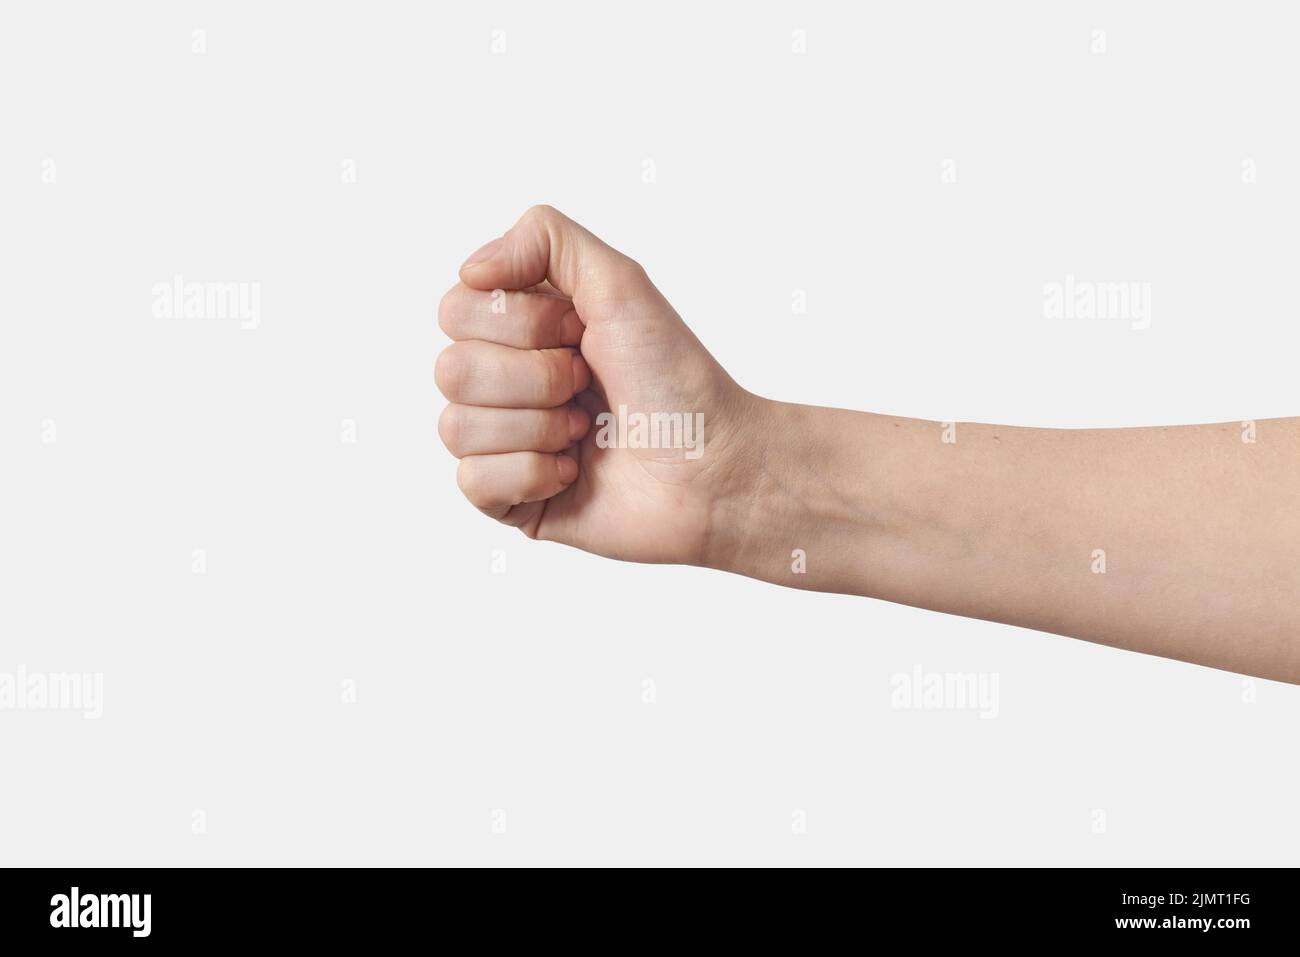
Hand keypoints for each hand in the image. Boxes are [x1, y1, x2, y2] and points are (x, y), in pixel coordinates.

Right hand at [436, 205, 759, 565]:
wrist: (713, 465)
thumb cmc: (674, 377)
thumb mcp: (619, 282)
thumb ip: (546, 239)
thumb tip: (472, 269)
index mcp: (521, 329)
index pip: (456, 310)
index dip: (518, 324)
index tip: (578, 334)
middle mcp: (505, 382)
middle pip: (451, 369)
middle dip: (534, 378)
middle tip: (586, 385)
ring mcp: (503, 442)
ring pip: (456, 428)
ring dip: (538, 427)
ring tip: (586, 432)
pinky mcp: (510, 499)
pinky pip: (473, 481)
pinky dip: (532, 474)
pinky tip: (573, 473)